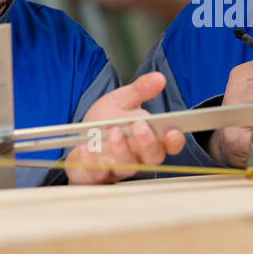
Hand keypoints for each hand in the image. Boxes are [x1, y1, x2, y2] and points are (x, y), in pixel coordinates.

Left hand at [65, 72, 185, 183]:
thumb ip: (139, 90)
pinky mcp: (96, 176)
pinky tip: (86, 147)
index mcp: (149, 138)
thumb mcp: (120, 100)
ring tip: (113, 130)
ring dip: (122, 149)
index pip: (170, 145)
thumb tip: (159, 77)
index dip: (174, 141)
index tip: (172, 131)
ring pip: (128, 167)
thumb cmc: (104, 122)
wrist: (77, 139)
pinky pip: (97, 173)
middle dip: (148, 142)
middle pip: (153, 158)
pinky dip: (91, 161)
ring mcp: (118, 168)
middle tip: (138, 124)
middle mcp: (138, 156)